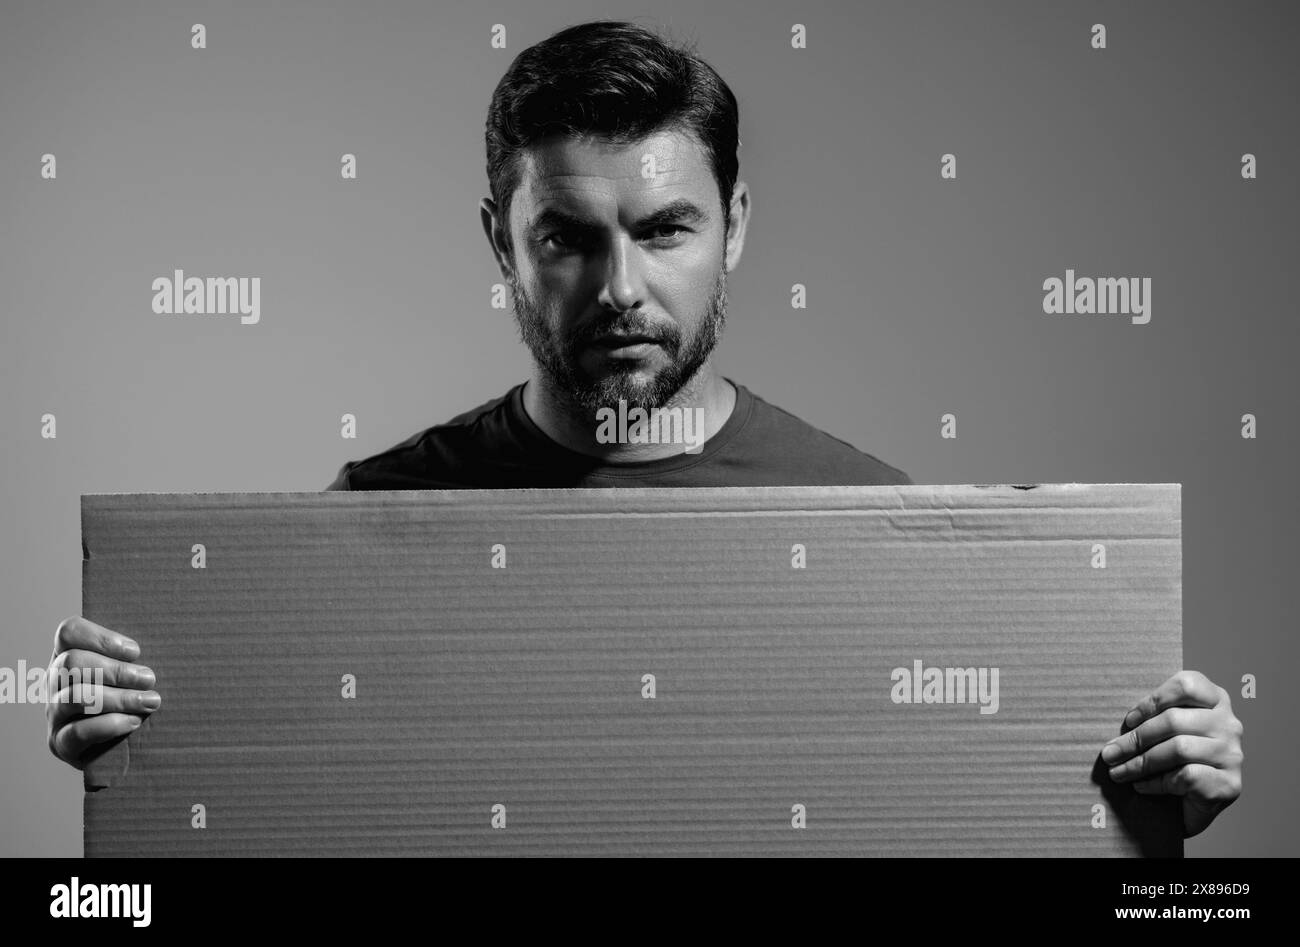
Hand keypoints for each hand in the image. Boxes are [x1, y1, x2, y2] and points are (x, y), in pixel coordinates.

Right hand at [46, 616, 160, 769]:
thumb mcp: (134, 672)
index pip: (68, 632)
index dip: (100, 637)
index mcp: (68, 655)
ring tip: (151, 701)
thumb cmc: (137, 696)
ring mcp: (54, 713)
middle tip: (149, 679)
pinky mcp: (60, 743)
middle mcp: (55, 682)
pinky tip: (134, 722)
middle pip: (71, 662)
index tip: (135, 651)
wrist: (127, 746)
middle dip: (116, 670)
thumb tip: (167, 641)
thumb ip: (137, 656)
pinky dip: (109, 725)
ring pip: (74, 697)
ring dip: (118, 698)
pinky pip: (77, 732)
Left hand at [1101, 670, 1242, 837]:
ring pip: (1178, 749)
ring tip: (1117, 772)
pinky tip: (1141, 786)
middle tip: (1109, 753)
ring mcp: (1232, 755)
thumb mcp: (1166, 731)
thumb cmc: (1176, 761)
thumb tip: (1118, 731)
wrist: (1196, 806)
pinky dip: (1156, 782)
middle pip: (1174, 720)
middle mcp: (1229, 725)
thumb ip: (1154, 718)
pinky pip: (1186, 776)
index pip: (1187, 684)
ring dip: (1139, 763)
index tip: (1129, 720)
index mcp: (1216, 701)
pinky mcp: (1229, 784)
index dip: (1153, 700)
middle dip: (1134, 739)